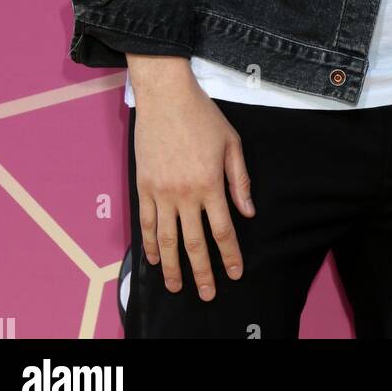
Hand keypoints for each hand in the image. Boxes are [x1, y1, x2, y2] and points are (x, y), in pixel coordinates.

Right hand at [129, 64, 254, 300]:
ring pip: (167, 240)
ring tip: (176, 286)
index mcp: (210, 183)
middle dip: (203, 272)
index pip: (223, 230)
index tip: (234, 273)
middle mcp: (185, 193)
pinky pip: (146, 222)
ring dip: (172, 267)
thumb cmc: (202, 116)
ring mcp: (161, 192)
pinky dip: (149, 244)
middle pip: (194, 243)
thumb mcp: (231, 143)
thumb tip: (248, 212)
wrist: (166, 96)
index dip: (230, 256)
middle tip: (207, 294)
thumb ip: (239, 180)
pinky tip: (154, 258)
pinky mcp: (143, 186)